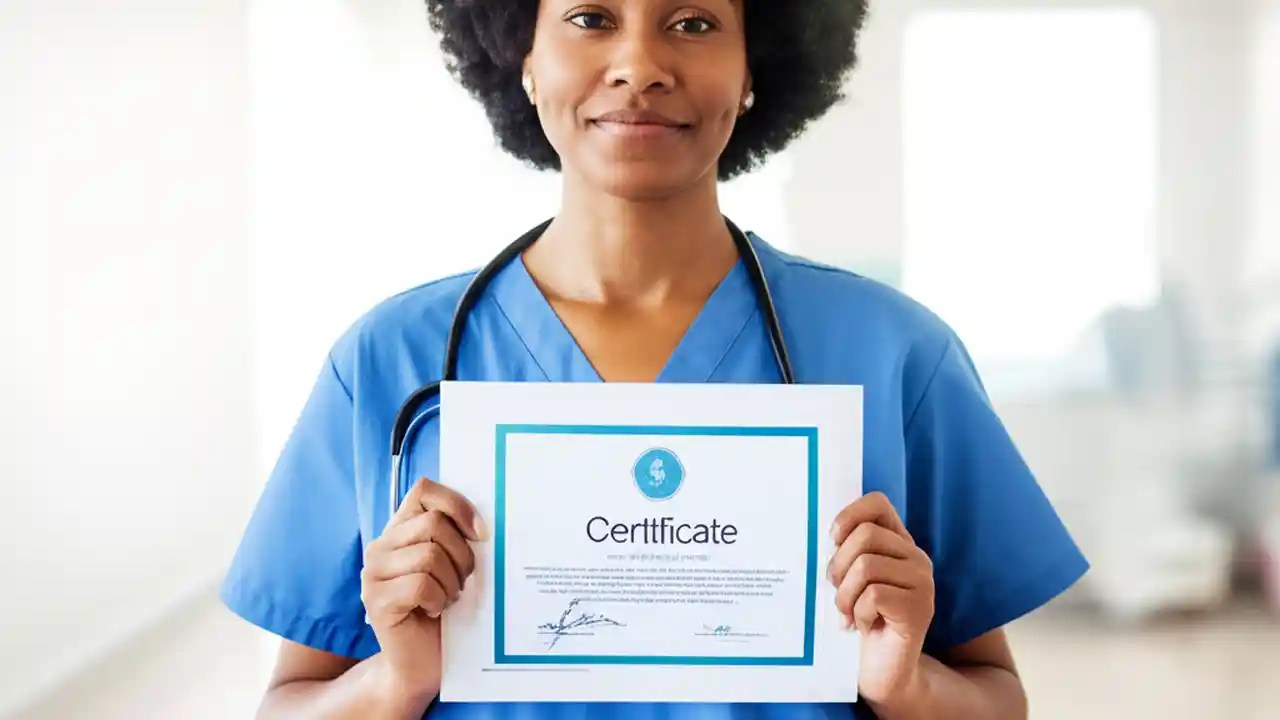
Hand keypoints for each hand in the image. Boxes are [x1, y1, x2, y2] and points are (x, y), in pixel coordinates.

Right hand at [360, 477, 486, 700]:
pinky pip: (420, 584)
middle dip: (462, 554)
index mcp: (400, 530)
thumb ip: (458, 537)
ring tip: (448, 598)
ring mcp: (373, 573)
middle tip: (463, 581)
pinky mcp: (375, 601)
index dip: (458, 505)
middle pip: (433, 523)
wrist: (423, 665)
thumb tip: (486, 522)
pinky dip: (438, 599)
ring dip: (451, 581)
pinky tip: (433, 611)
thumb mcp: (455, 565)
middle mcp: (381, 546)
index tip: (481, 534)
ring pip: (428, 554)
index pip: (425, 490)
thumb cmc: (446, 612)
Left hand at [828, 492, 934, 709]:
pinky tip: (861, 626)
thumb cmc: (860, 620)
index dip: (849, 515)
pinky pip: (873, 595)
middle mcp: (916, 558)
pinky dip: (858, 614)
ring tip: (846, 612)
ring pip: (866, 565)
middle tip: (835, 591)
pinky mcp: (919, 609)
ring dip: (845, 595)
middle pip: (865, 536)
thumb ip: (846, 552)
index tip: (832, 540)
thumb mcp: (850, 580)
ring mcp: (923, 583)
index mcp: (899, 544)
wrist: (881, 672)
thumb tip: (822, 532)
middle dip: (838, 565)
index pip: (877, 504)